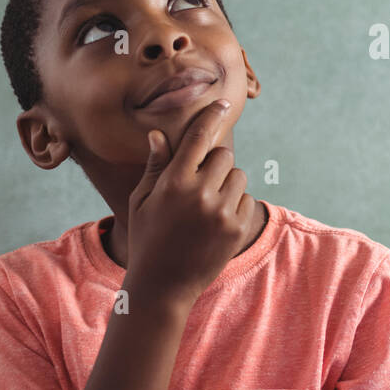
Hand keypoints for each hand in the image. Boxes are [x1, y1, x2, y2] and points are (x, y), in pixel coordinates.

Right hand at [124, 100, 254, 310]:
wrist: (163, 286)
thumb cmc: (148, 238)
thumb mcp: (143, 201)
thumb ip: (156, 167)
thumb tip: (158, 134)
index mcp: (174, 183)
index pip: (198, 138)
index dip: (212, 117)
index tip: (223, 103)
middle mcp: (201, 194)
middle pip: (224, 155)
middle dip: (215, 163)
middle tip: (200, 183)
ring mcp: (222, 212)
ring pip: (238, 176)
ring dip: (226, 184)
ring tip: (206, 206)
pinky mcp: (237, 228)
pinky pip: (246, 199)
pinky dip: (234, 204)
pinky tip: (214, 223)